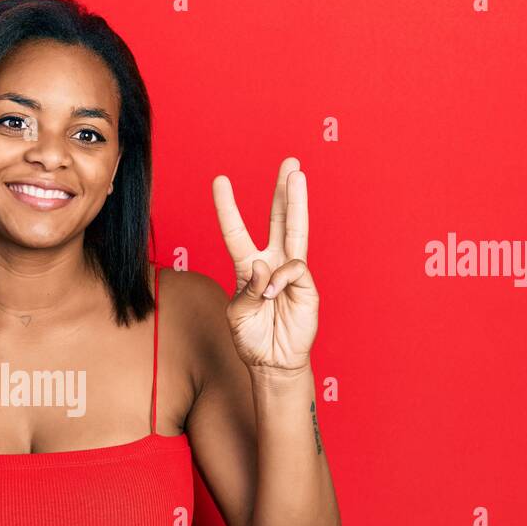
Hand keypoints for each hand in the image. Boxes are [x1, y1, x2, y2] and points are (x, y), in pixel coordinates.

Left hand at [213, 157, 318, 370]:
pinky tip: (274, 291)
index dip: (228, 207)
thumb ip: (247, 290)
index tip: (220, 181)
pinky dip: (281, 277)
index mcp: (248, 267)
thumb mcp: (237, 314)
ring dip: (297, 202)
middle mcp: (271, 263)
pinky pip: (295, 268)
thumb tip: (264, 267)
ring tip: (297, 176)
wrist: (271, 362)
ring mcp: (291, 273)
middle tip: (290, 163)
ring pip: (296, 231)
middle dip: (284, 191)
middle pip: (278, 220)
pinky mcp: (306, 287)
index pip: (237, 231)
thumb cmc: (251, 337)